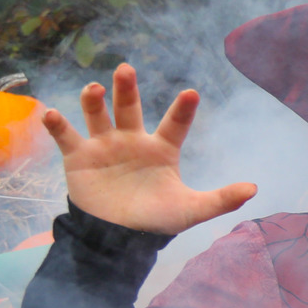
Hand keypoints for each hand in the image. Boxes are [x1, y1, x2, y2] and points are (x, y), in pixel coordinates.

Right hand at [43, 63, 255, 234]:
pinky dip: (57, 124)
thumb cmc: (156, 220)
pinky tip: (52, 113)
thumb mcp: (191, 210)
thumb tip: (254, 189)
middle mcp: (132, 140)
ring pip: (97, 114)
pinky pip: (66, 136)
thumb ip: (221, 199)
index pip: (174, 124)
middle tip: (126, 69)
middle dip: (127, 89)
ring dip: (93, 100)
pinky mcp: (78, 157)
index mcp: (161, 148)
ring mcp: (104, 145)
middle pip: (129, 108)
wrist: (118, 238)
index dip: (182, 110)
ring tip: (93, 89)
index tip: (191, 93)